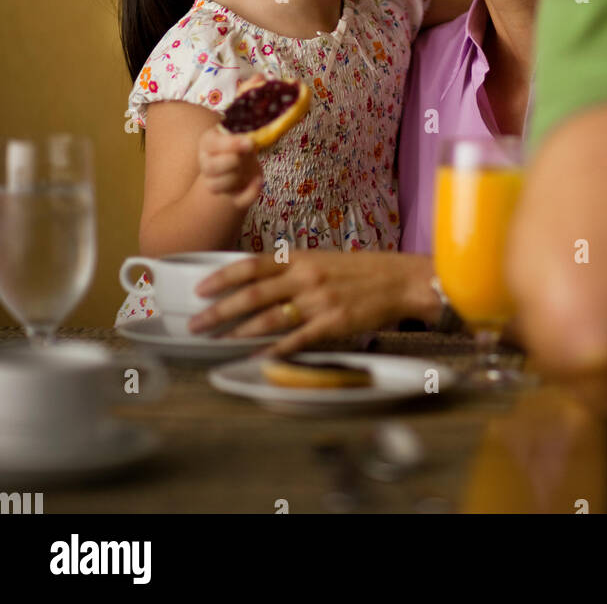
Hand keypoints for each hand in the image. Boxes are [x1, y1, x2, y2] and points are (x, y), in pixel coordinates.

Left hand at [189, 250, 434, 352]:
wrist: (399, 281)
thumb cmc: (359, 272)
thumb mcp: (322, 261)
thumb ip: (291, 269)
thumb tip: (255, 281)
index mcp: (301, 258)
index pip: (251, 266)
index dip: (222, 277)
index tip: (200, 289)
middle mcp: (305, 278)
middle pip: (252, 294)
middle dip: (219, 310)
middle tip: (195, 324)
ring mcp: (318, 302)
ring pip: (269, 319)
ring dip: (238, 332)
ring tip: (217, 342)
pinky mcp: (333, 324)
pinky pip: (297, 340)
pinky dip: (275, 350)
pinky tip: (256, 358)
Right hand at [197, 123, 261, 209]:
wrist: (244, 157)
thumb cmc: (241, 140)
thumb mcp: (242, 131)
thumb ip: (245, 132)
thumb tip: (252, 137)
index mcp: (209, 142)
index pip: (211, 143)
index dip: (229, 144)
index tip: (248, 142)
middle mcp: (207, 162)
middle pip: (209, 168)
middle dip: (228, 163)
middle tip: (242, 157)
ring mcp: (216, 181)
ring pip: (214, 187)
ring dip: (234, 178)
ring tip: (247, 168)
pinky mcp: (232, 195)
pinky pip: (237, 201)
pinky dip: (250, 193)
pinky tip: (258, 181)